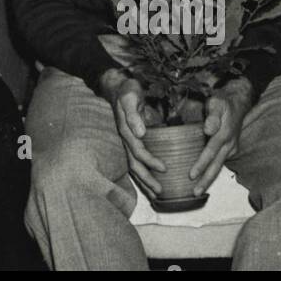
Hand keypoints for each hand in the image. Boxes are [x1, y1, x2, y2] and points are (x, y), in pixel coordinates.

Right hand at [103, 73, 165, 194]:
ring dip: (144, 180)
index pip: (137, 151)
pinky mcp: (129, 141)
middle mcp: (125, 139)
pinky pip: (135, 160)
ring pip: (133, 166)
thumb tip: (141, 133)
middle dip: (146, 179)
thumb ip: (133, 114)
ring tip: (156, 194)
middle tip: (160, 192)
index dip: (150, 161)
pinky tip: (150, 181)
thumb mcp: (130, 97)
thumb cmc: (126, 90)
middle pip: (134, 164)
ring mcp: (126, 141)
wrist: (116, 86)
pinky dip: (142, 173)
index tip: (164, 169)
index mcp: (126, 130)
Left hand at [188, 79, 251, 195]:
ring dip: (209, 179)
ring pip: (219, 166)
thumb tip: (208, 130)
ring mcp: (231, 148)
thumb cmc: (223, 101)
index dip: (201, 164)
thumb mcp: (217, 102)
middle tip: (195, 193)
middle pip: (217, 166)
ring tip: (197, 191)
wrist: (239, 102)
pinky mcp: (231, 149)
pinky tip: (202, 178)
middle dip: (206, 180)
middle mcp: (229, 144)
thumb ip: (213, 116)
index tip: (191, 175)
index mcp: (224, 134)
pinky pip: (220, 162)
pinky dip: (212, 170)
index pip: (210, 152)